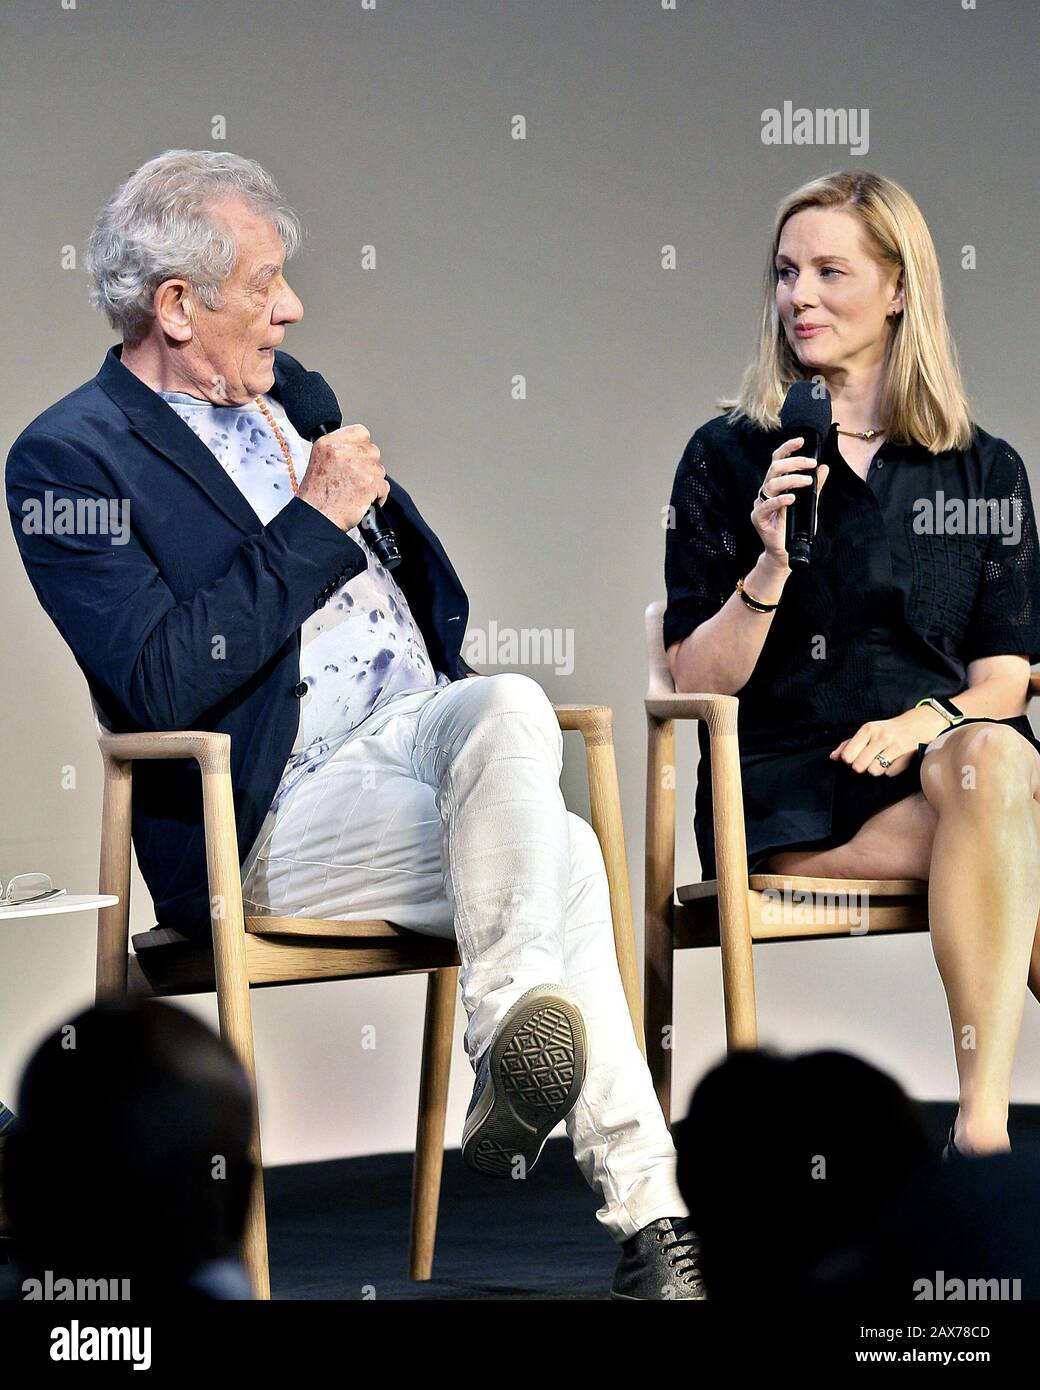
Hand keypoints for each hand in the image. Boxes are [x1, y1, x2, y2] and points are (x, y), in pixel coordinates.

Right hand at [296, 424, 388, 530]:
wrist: (316, 518)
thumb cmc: (316, 497)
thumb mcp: (319, 460)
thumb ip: (338, 450)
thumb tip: (358, 448)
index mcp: (328, 443)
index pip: (360, 432)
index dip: (362, 446)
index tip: (358, 456)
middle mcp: (342, 452)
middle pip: (372, 451)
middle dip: (368, 465)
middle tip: (355, 478)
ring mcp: (358, 467)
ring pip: (379, 469)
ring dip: (373, 481)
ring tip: (356, 491)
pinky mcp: (369, 483)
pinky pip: (384, 486)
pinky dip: (378, 496)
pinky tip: (363, 499)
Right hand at [751, 436, 829, 570]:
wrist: (786, 552)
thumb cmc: (795, 527)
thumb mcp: (810, 503)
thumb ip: (816, 486)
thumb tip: (824, 467)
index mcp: (777, 485)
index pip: (778, 461)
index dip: (787, 448)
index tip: (801, 441)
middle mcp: (767, 492)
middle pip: (775, 468)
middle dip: (794, 462)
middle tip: (811, 464)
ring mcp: (761, 504)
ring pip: (771, 483)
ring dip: (791, 479)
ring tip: (807, 482)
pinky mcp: (758, 518)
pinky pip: (766, 505)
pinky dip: (780, 500)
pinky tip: (792, 498)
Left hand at [829, 708, 945, 775]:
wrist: (921, 723)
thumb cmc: (890, 729)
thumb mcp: (869, 730)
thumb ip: (849, 743)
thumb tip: (833, 757)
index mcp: (868, 729)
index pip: (848, 756)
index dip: (850, 760)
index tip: (856, 757)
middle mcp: (881, 737)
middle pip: (859, 767)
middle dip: (863, 766)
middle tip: (870, 760)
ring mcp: (895, 747)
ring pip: (873, 771)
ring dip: (877, 770)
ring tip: (882, 760)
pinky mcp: (907, 756)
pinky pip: (889, 773)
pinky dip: (891, 770)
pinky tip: (895, 761)